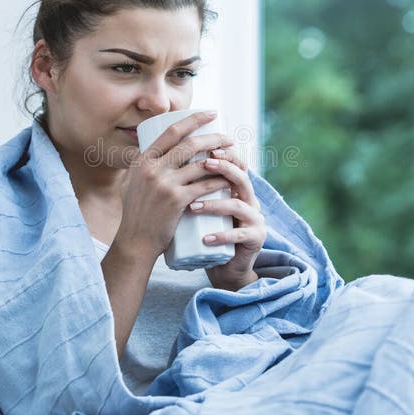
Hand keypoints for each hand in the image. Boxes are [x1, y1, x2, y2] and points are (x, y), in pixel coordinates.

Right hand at [114, 111, 234, 261]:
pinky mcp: (177, 201)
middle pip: (190, 144)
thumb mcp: (133, 182)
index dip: (194, 119)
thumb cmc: (137, 213)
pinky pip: (205, 185)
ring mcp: (165, 184)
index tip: (212, 114)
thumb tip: (161, 150)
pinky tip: (230, 179)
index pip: (171, 131)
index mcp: (143, 160)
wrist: (135, 241)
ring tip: (233, 159)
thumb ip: (145, 166)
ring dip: (222, 160)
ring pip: (201, 164)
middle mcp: (152, 168)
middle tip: (229, 139)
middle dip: (215, 138)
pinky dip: (220, 181)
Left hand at [189, 147, 265, 290]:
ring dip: (215, 205)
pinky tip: (207, 238)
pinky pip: (239, 235)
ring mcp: (254, 219)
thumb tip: (158, 163)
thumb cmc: (206, 232)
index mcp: (237, 189)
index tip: (205, 148)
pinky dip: (222, 236)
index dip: (224, 153)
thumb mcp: (200, 205)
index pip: (236, 163)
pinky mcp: (255, 239)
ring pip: (238, 205)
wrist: (225, 266)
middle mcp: (250, 200)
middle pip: (241, 177)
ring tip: (193, 207)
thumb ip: (189, 186)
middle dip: (224, 169)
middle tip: (203, 165)